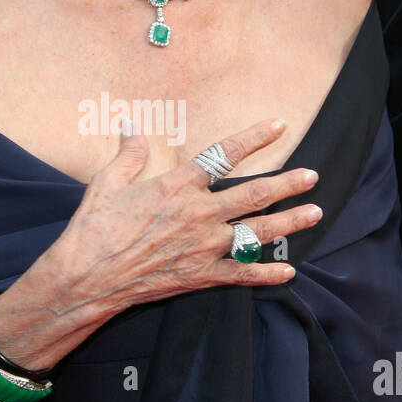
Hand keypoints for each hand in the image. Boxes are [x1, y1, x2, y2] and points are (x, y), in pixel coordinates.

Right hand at [51, 116, 319, 309]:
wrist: (87, 277)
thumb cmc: (94, 228)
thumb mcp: (107, 182)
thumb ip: (129, 153)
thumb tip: (130, 124)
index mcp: (177, 185)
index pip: (223, 155)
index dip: (254, 138)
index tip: (279, 125)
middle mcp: (198, 213)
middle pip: (254, 194)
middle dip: (287, 184)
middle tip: (312, 175)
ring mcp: (203, 246)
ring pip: (257, 233)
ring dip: (289, 223)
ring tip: (315, 213)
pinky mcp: (200, 275)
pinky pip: (241, 274)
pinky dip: (267, 274)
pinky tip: (289, 271)